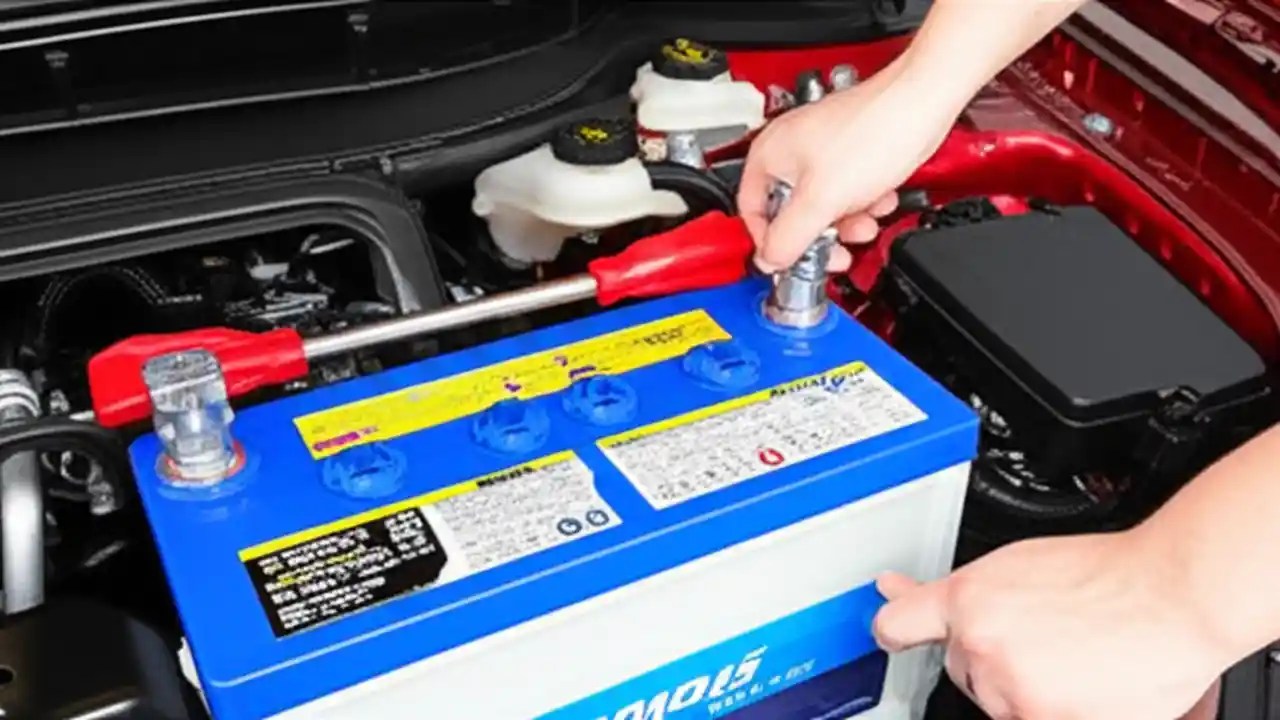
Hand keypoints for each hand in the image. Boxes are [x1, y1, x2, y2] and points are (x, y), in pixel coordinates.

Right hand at [737, 56, 961, 272]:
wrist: (921, 103)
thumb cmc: (873, 131)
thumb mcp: (821, 199)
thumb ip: (789, 236)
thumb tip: (769, 261)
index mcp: (768, 156)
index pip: (751, 213)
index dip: (770, 242)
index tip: (789, 261)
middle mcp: (789, 152)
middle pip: (790, 215)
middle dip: (818, 235)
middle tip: (834, 249)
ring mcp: (819, 154)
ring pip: (822, 209)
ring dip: (846, 222)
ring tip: (864, 219)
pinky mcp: (848, 156)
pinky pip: (846, 195)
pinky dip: (862, 204)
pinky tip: (878, 198)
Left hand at [872, 532, 1230, 719]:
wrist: (1170, 595)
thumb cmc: (1109, 576)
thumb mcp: (1017, 565)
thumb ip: (957, 589)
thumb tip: (895, 588)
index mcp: (968, 598)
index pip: (897, 625)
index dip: (894, 632)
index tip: (891, 637)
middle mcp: (979, 643)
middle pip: (962, 667)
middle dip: (993, 656)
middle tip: (1044, 637)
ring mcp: (1008, 687)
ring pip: (997, 700)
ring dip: (1026, 687)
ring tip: (1075, 657)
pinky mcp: (1037, 719)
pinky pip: (1024, 718)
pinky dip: (1053, 708)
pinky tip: (1083, 686)